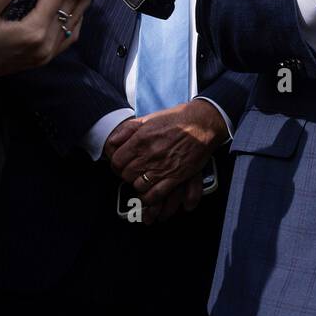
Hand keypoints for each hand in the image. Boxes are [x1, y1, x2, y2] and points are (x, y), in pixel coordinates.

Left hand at [107, 99, 226, 203]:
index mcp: (140, 140)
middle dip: (127, 175)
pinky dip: (150, 197)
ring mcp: (162, 167)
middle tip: (133, 172)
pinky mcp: (176, 176)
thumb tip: (113, 141)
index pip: (117, 161)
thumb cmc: (177, 119)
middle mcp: (149, 155)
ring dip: (138, 185)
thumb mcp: (149, 118)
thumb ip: (128, 129)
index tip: (121, 165)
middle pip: (126, 175)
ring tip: (142, 180)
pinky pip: (156, 194)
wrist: (203, 123)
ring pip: (139, 186)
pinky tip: (150, 193)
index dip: (117, 165)